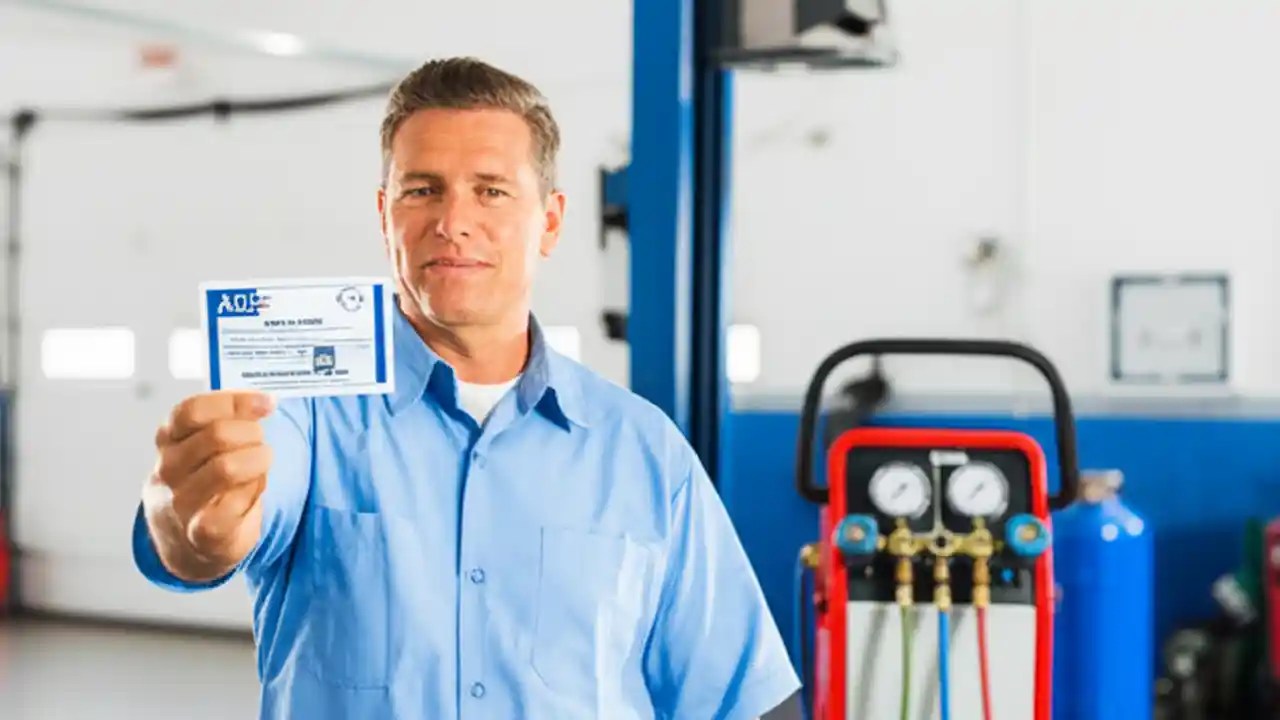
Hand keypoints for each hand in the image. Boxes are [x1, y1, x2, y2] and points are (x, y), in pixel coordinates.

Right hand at [143, 390, 275, 579]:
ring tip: (261, 464)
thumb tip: (263, 401)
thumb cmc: (206, 484)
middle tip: (261, 442)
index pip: (193, 410)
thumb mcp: (206, 446)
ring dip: (257, 461)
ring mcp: (181, 502)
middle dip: (252, 433)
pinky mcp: (201, 531)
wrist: (191, 542)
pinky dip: (254, 491)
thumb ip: (227, 420)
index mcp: (168, 439)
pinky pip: (235, 502)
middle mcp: (168, 469)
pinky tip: (253, 490)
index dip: (235, 401)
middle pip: (216, 435)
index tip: (267, 403)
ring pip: (227, 467)